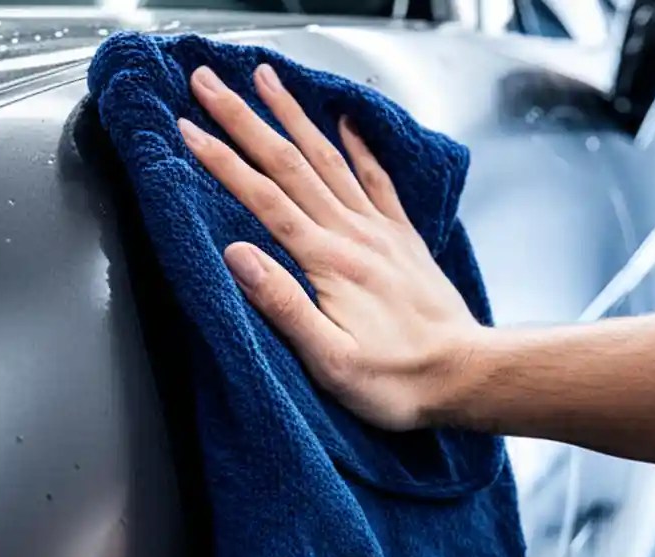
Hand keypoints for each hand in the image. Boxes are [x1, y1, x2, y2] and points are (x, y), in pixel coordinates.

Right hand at [177, 64, 487, 430]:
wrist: (466, 374)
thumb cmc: (394, 380)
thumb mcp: (330, 360)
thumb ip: (283, 304)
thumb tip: (236, 255)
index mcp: (327, 260)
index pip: (263, 197)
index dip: (222, 160)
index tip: (188, 128)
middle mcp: (352, 233)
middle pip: (288, 163)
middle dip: (244, 119)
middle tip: (208, 82)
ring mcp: (380, 230)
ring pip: (328, 158)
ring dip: (293, 115)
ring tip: (266, 78)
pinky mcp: (402, 237)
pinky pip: (377, 177)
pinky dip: (358, 144)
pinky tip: (345, 119)